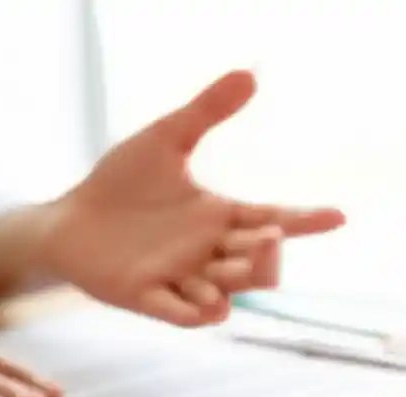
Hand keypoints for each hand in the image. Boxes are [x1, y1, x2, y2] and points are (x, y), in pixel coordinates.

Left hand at [43, 69, 345, 325]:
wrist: (69, 220)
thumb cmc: (120, 184)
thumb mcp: (165, 140)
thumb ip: (206, 112)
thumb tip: (249, 74)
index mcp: (219, 218)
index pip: (273, 220)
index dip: (304, 221)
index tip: (337, 216)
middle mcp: (207, 254)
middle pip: (258, 265)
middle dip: (269, 253)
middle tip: (270, 234)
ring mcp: (179, 278)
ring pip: (225, 293)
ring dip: (237, 281)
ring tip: (237, 262)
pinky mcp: (146, 296)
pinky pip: (178, 313)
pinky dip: (193, 312)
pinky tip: (209, 307)